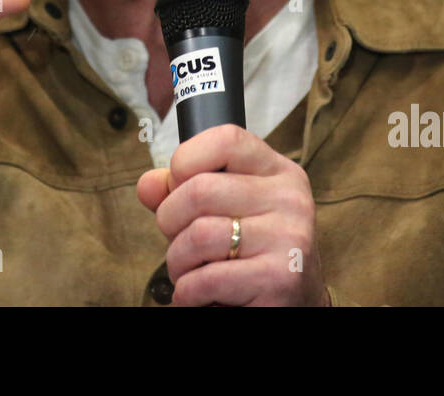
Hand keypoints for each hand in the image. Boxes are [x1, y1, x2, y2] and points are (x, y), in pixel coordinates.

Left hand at [136, 124, 328, 305]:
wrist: (296, 303)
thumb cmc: (252, 252)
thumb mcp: (226, 210)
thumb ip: (183, 190)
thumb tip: (147, 185)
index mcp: (278, 172)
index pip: (226, 139)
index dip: (186, 159)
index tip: (178, 187)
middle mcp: (289, 199)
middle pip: (199, 190)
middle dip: (170, 221)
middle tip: (178, 241)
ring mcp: (289, 238)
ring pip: (198, 235)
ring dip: (178, 262)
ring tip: (189, 271)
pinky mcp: (279, 279)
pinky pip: (206, 279)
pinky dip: (188, 292)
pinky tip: (198, 294)